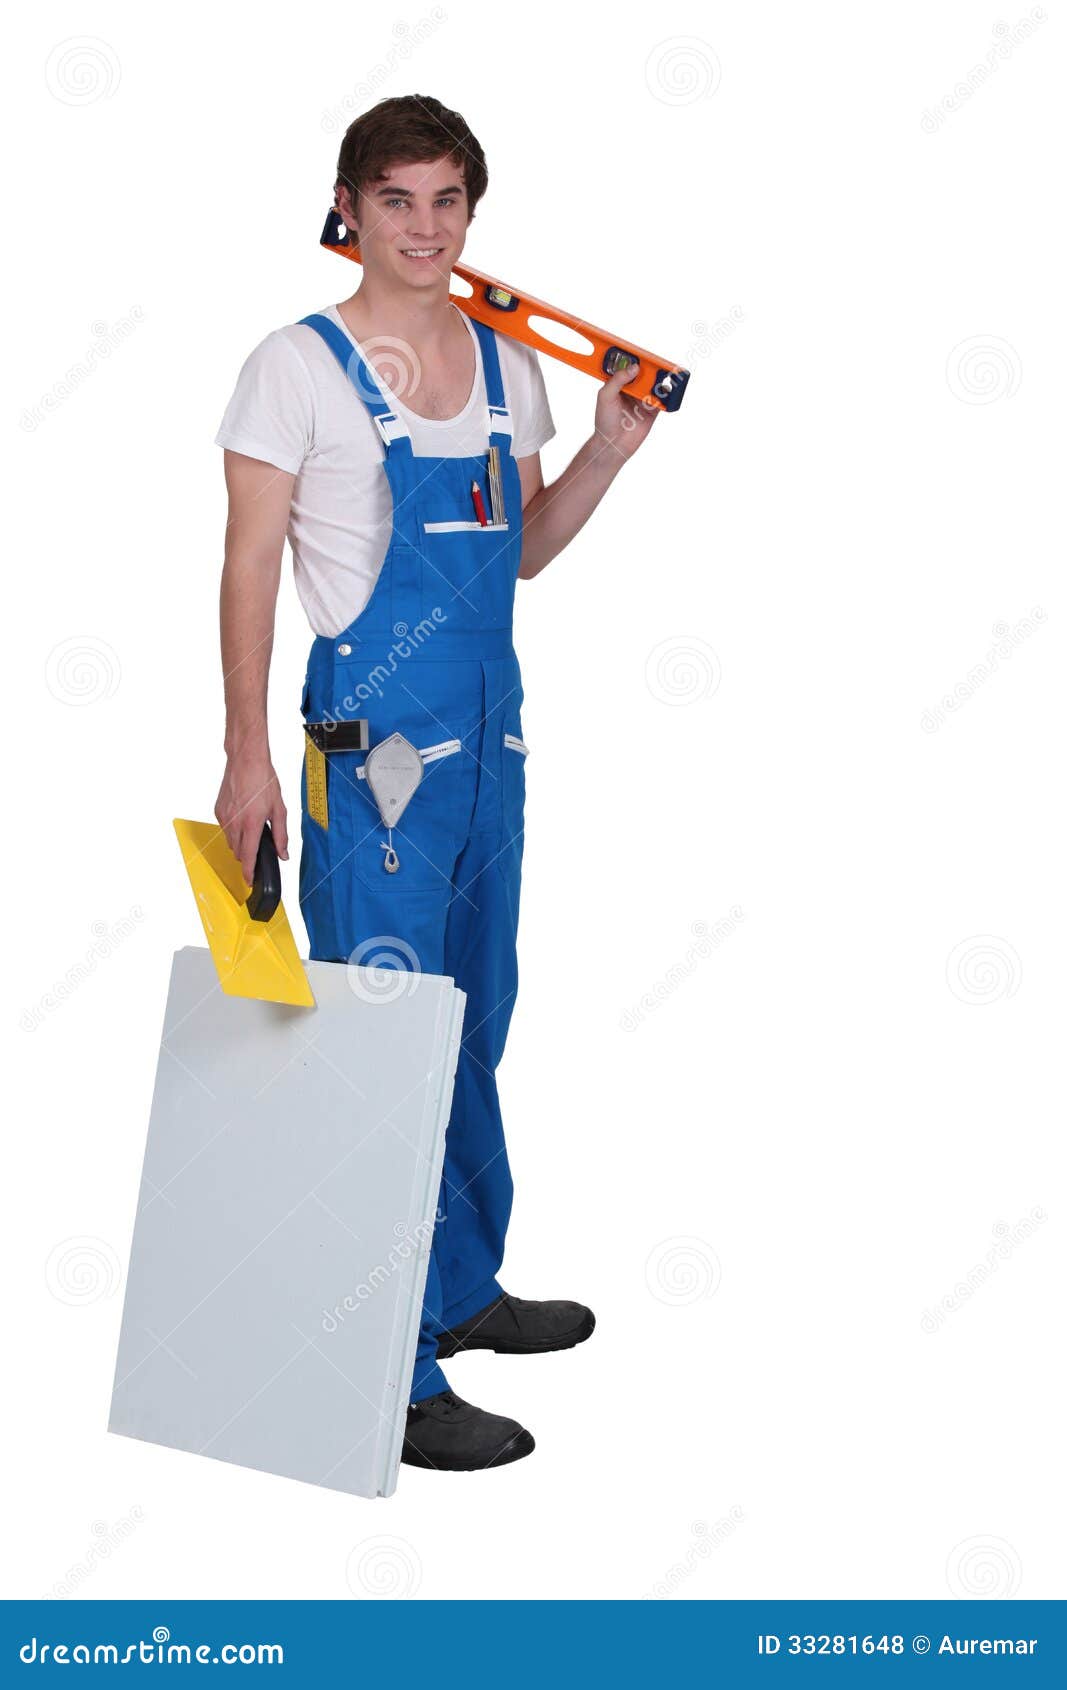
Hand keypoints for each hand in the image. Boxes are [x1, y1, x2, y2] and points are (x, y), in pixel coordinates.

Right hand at [214, 753, 287, 884]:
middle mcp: (235, 822)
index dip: (248, 873)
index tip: (250, 881)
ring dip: (240, 843)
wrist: (246, 760)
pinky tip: (243, 817)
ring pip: (230, 842)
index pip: (247, 857)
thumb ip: (281, 835)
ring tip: (251, 828)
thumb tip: (283, 854)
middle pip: (238, 852)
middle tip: (258, 847)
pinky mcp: (218, 810)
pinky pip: (225, 829)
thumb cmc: (263, 780)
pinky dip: (233, 830)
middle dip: (247, 855)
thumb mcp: (279, 809)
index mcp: (252, 823)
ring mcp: (224, 817)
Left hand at [593, 364, 660, 461]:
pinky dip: (666, 395)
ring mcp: (642, 398)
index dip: (635, 358)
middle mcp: (632, 388)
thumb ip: (618, 379)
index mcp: (619, 382)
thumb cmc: (605, 420)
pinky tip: (666, 391)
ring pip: (655, 384)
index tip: (641, 354)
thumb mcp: (606, 396)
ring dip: (661, 379)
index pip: (628, 365)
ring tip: (665, 375)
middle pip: (645, 373)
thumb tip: (635, 367)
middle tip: (657, 363)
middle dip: (652, 367)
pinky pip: (662, 400)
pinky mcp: (652, 410)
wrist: (613, 444)